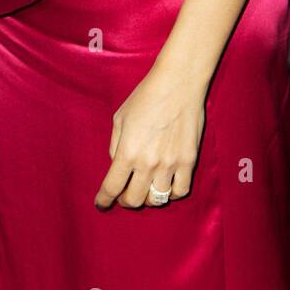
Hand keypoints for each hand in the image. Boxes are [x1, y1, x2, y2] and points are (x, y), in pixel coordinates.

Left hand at [94, 66, 206, 209]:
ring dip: (147, 197)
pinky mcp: (189, 161)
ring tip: (145, 188)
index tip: (101, 204)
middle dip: (125, 201)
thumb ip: (116, 145)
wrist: (177, 85)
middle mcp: (148, 163)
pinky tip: (165, 185)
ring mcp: (171, 164)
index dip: (104, 200)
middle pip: (134, 200)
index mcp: (127, 152)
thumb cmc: (145, 97)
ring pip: (157, 199)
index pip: (112, 188)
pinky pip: (180, 191)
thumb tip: (118, 164)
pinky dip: (170, 193)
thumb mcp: (120, 118)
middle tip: (123, 195)